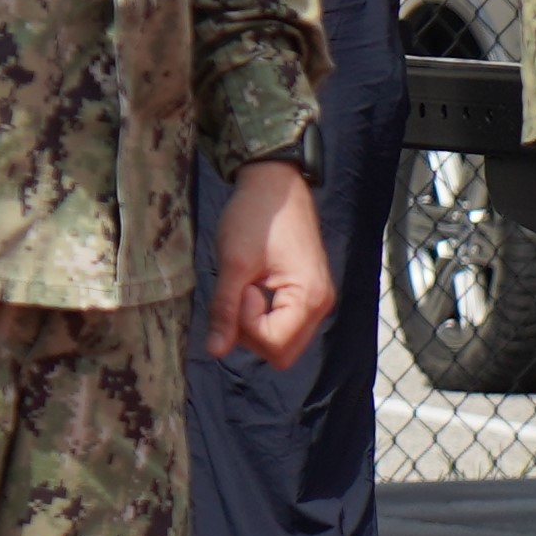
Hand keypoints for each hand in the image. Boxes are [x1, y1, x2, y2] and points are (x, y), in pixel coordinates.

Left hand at [204, 158, 334, 367]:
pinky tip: (255, 285)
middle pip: (281, 351)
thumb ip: (225, 310)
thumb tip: (215, 352)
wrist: (274, 183)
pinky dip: (262, 314)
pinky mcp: (306, 294)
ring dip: (255, 322)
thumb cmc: (255, 217)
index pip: (274, 345)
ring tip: (248, 284)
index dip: (247, 325)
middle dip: (252, 331)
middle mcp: (320, 305)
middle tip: (242, 291)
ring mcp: (316, 300)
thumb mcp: (233, 263)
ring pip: (280, 341)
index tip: (242, 288)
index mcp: (310, 298)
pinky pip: (282, 323)